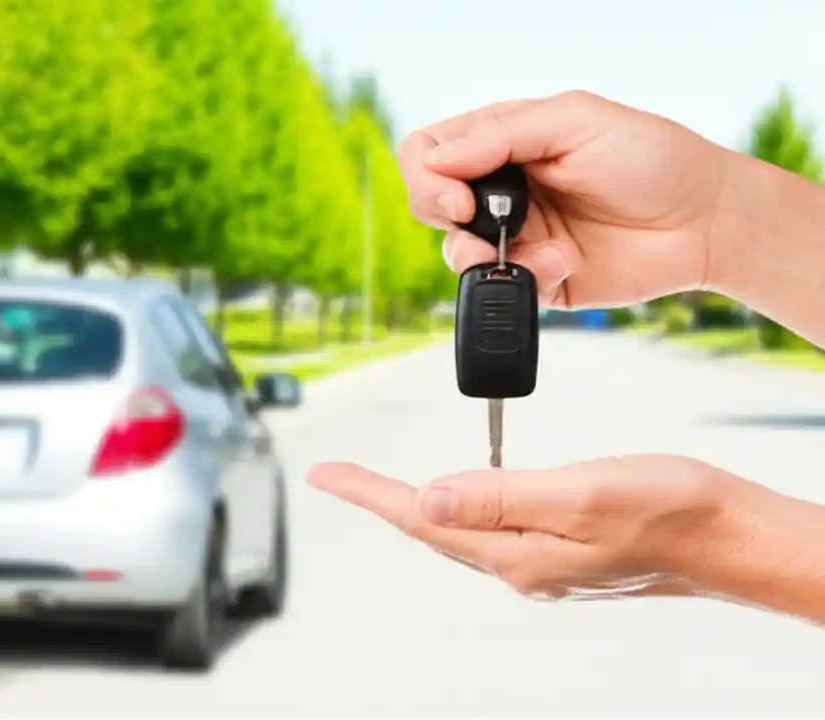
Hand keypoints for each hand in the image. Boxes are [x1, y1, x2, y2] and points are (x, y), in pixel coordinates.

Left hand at [307, 455, 748, 600]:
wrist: (735, 539)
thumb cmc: (670, 509)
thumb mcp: (578, 493)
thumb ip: (498, 497)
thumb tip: (427, 499)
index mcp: (517, 555)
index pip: (422, 519)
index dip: (369, 493)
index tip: (323, 473)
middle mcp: (523, 568)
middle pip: (432, 528)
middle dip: (380, 499)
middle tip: (336, 475)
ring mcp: (544, 564)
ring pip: (461, 531)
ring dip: (416, 506)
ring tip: (376, 486)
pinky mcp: (565, 552)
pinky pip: (493, 529)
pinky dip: (462, 507)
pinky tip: (459, 498)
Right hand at [397, 90, 746, 308]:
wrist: (706, 221)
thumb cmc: (652, 158)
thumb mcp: (576, 121)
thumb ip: (503, 133)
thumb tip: (438, 160)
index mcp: (502, 141)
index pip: (428, 153)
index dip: (427, 176)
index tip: (459, 195)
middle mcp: (501, 189)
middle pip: (430, 206)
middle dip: (448, 218)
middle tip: (482, 222)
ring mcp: (515, 236)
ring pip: (457, 255)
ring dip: (487, 256)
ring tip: (540, 249)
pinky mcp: (537, 278)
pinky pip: (503, 290)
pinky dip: (531, 279)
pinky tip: (567, 263)